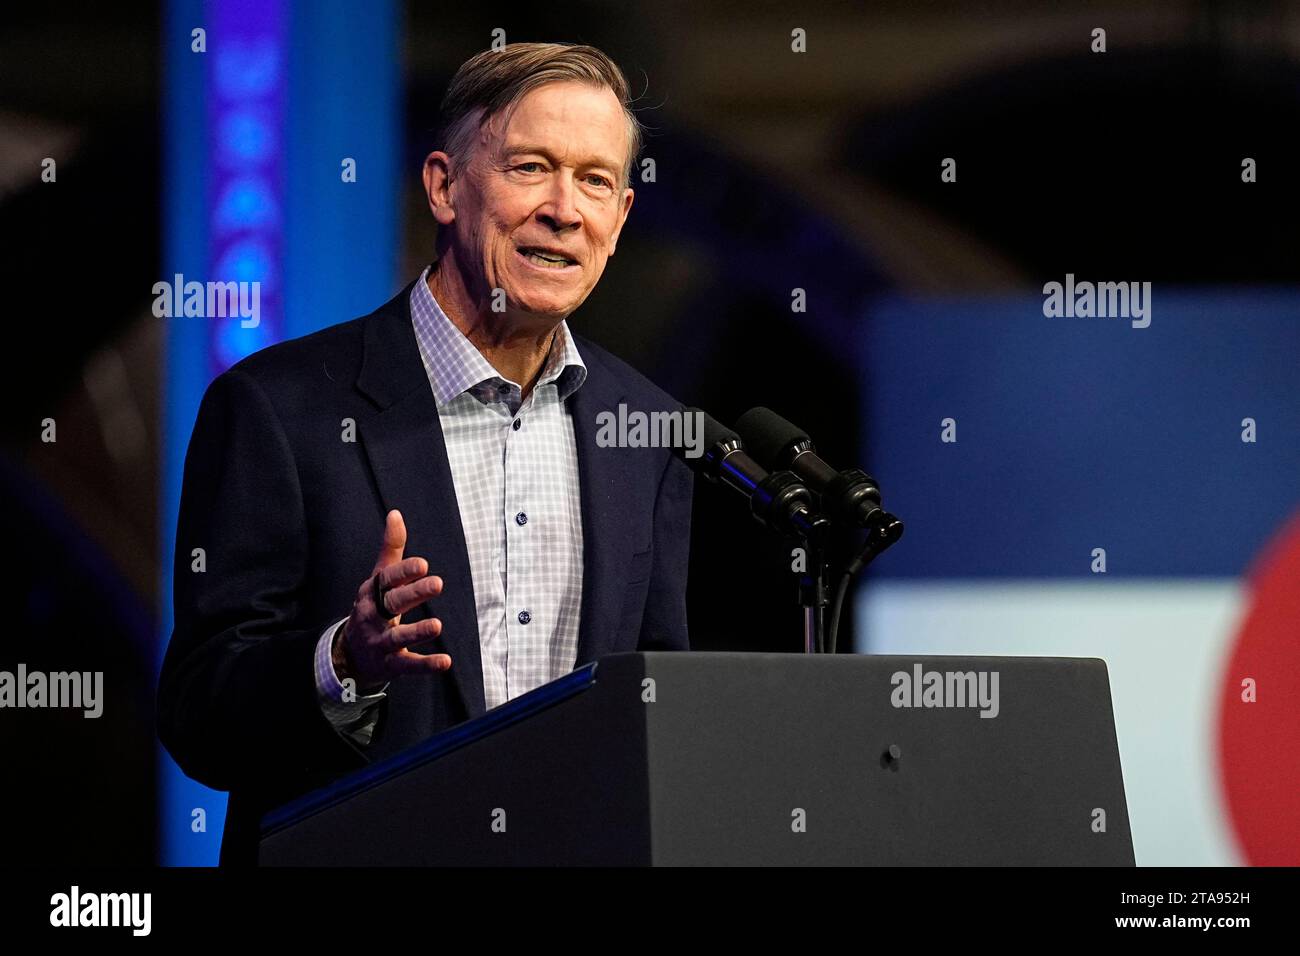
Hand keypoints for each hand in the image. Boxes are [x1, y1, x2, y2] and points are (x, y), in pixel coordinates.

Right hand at [333, 509, 450, 691]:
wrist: (348, 655)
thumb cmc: (372, 607)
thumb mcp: (378, 579)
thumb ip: (390, 549)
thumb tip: (396, 514)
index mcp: (372, 593)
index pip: (387, 579)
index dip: (404, 571)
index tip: (423, 564)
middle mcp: (373, 616)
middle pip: (392, 604)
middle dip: (413, 594)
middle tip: (437, 584)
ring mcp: (380, 642)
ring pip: (398, 637)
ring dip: (417, 632)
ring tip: (437, 626)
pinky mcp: (390, 665)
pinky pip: (408, 665)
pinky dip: (426, 665)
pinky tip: (445, 662)